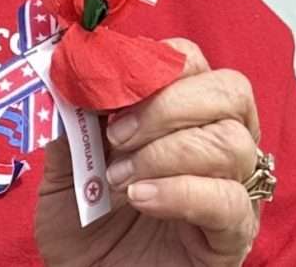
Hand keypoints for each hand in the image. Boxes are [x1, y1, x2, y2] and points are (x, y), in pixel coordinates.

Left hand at [36, 39, 260, 265]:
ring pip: (231, 141)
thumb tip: (64, 75)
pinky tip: (141, 199)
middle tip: (116, 133)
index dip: (148, 62)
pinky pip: (229, 199)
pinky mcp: (233, 234)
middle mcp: (215, 142)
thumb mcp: (61, 166)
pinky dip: (179, 191)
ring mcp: (231, 187)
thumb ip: (69, 122)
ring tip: (118, 177)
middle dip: (166, 102)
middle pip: (228, 90)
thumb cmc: (81, 225)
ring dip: (165, 151)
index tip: (99, 82)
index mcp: (178, 115)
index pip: (189, 60)